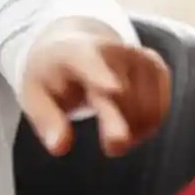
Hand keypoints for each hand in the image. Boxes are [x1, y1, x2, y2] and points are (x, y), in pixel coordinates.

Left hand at [20, 19, 170, 157]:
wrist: (75, 45)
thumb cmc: (53, 75)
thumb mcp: (35, 95)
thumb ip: (47, 120)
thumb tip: (59, 147)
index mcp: (73, 52)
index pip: (88, 61)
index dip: (101, 75)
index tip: (113, 90)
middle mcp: (110, 48)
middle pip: (122, 94)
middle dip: (117, 124)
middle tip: (114, 148)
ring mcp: (136, 55)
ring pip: (143, 107)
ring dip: (129, 131)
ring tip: (110, 134)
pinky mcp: (156, 66)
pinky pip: (160, 108)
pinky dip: (147, 125)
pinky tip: (130, 124)